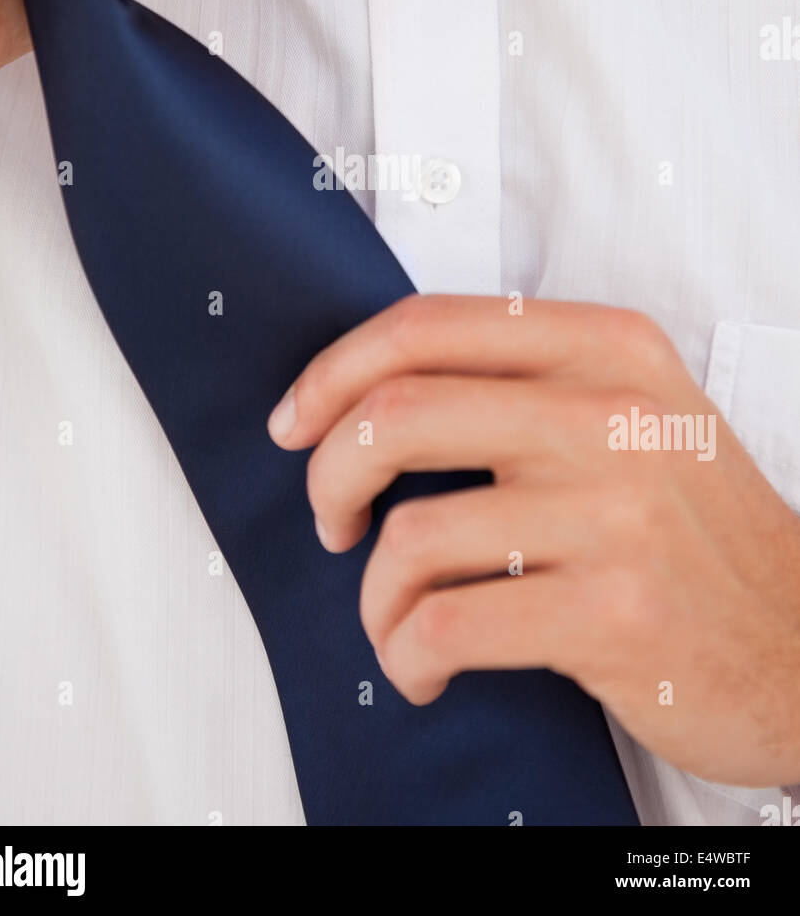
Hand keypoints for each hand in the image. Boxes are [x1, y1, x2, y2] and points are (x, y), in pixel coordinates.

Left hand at [268, 295, 799, 786]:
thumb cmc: (698, 531)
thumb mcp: (636, 412)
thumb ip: (525, 383)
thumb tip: (367, 393)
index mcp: (607, 347)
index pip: (427, 327)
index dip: (334, 372)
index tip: (297, 423)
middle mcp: (611, 414)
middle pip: (397, 415)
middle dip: (329, 477)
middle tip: (331, 521)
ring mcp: (616, 514)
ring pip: (410, 537)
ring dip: (375, 597)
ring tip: (398, 621)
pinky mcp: (612, 614)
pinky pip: (445, 626)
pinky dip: (406, 656)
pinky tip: (422, 668)